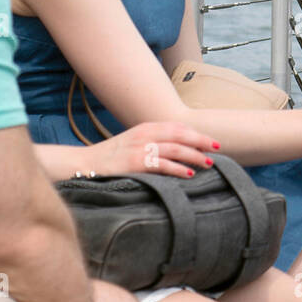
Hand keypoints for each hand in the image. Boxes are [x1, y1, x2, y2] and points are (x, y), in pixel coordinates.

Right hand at [73, 121, 221, 178]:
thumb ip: (152, 143)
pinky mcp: (135, 163)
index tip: (211, 141)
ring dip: (194, 155)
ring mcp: (140, 148)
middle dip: (201, 141)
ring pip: (175, 148)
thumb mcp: (132, 144)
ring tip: (208, 162)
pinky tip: (189, 174)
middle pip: (180, 134)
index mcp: (145, 127)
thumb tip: (176, 152)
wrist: (84, 164)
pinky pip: (163, 164)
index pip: (177, 127)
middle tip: (217, 149)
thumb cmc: (110, 157)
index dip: (196, 133)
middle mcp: (144, 134)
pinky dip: (178, 168)